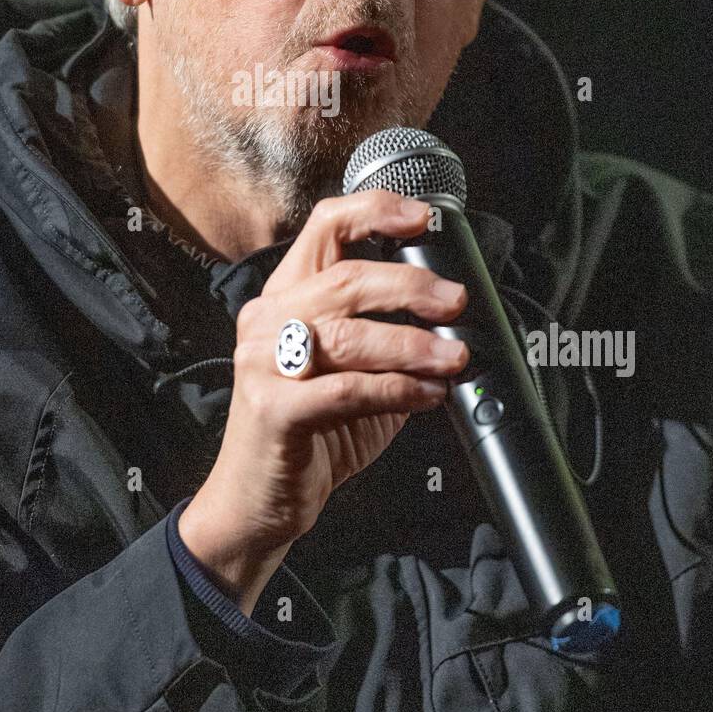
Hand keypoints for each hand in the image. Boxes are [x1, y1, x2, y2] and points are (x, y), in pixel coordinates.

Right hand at [178, 190, 468, 612]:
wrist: (257, 500)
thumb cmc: (310, 431)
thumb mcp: (349, 370)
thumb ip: (385, 335)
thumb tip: (452, 315)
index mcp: (285, 295)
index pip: (324, 226)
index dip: (376, 212)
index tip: (423, 218)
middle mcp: (267, 319)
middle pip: (346, 279)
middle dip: (412, 286)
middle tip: (455, 302)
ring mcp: (263, 362)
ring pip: (349, 335)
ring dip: (413, 344)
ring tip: (454, 357)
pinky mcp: (273, 408)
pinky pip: (347, 389)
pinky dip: (398, 390)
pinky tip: (428, 395)